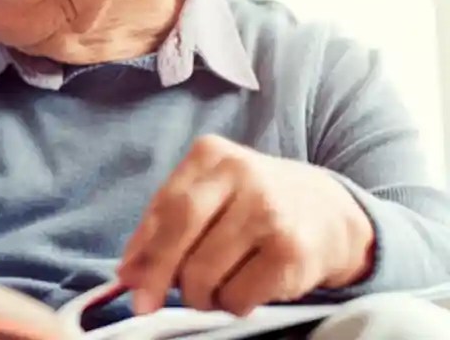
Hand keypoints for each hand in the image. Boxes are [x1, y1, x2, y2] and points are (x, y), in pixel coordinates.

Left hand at [117, 135, 374, 316]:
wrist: (331, 212)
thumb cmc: (254, 205)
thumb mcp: (208, 197)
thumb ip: (163, 226)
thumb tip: (128, 274)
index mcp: (212, 155)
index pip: (165, 206)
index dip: (144, 249)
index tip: (129, 281)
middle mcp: (242, 175)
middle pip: (181, 232)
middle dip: (158, 275)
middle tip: (149, 303)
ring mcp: (269, 211)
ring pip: (205, 272)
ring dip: (199, 295)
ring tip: (211, 290)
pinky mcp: (291, 251)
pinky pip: (238, 296)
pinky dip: (230, 304)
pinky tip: (242, 290)